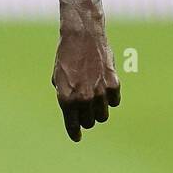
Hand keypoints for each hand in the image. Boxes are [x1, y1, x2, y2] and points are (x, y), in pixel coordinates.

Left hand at [52, 16, 120, 141]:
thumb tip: (73, 112)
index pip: (72, 125)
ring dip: (99, 110)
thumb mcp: (59, 78)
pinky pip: (114, 102)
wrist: (82, 35)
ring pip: (103, 116)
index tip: (77, 137)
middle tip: (85, 109)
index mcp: (65, 98)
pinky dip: (110, 98)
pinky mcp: (113, 84)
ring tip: (95, 98)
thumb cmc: (67, 56)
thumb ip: (65, 97)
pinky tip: (104, 88)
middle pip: (89, 122)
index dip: (75, 133)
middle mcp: (82, 98)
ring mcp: (99, 92)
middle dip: (87, 118)